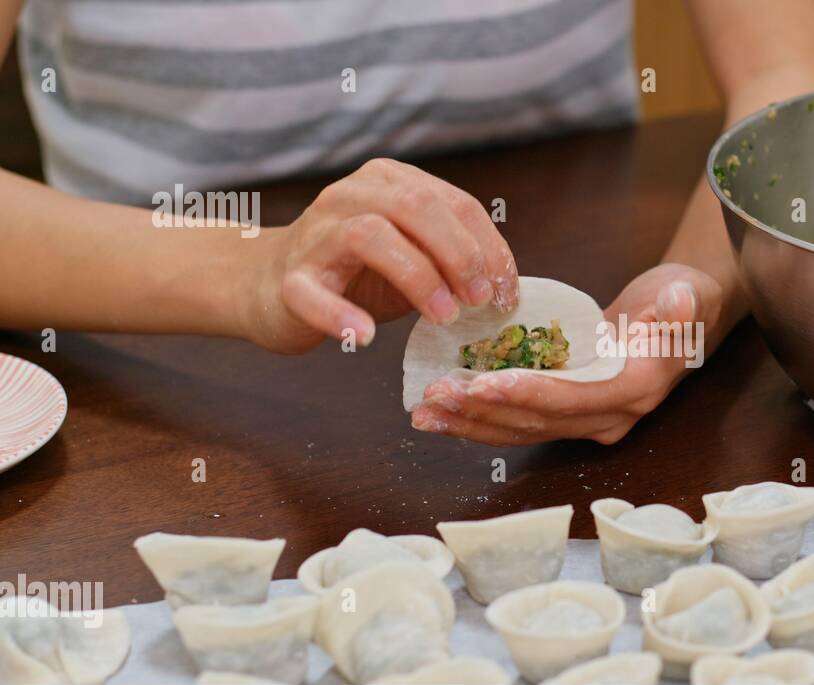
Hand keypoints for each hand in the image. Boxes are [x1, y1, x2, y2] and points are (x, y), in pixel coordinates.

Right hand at [242, 158, 518, 353]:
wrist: (269, 287)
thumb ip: (452, 257)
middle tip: (479, 301)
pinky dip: (342, 316)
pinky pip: (313, 293)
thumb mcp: (414, 256)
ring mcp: (316, 234)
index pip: (455, 203)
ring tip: (443, 316)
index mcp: (391, 182)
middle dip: (460, 255)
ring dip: (417, 277)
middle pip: (415, 207)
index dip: (490, 248)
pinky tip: (366, 336)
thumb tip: (505, 287)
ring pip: (370, 236)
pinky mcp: (289, 279)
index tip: (507, 293)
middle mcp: (352, 196)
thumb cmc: (355, 273)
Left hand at [412, 263, 722, 444]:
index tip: (486, 382)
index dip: (530, 394)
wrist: (681, 316)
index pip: (576, 398)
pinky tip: (445, 414)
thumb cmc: (683, 299)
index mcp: (636, 389)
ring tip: (426, 412)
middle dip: (485, 411)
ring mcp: (590, 420)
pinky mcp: (570, 414)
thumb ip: (682, 305)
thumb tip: (678, 304)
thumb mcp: (689, 293)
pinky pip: (521, 424)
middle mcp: (611, 416)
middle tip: (437, 396)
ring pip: (523, 430)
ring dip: (473, 423)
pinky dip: (482, 421)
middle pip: (539, 422)